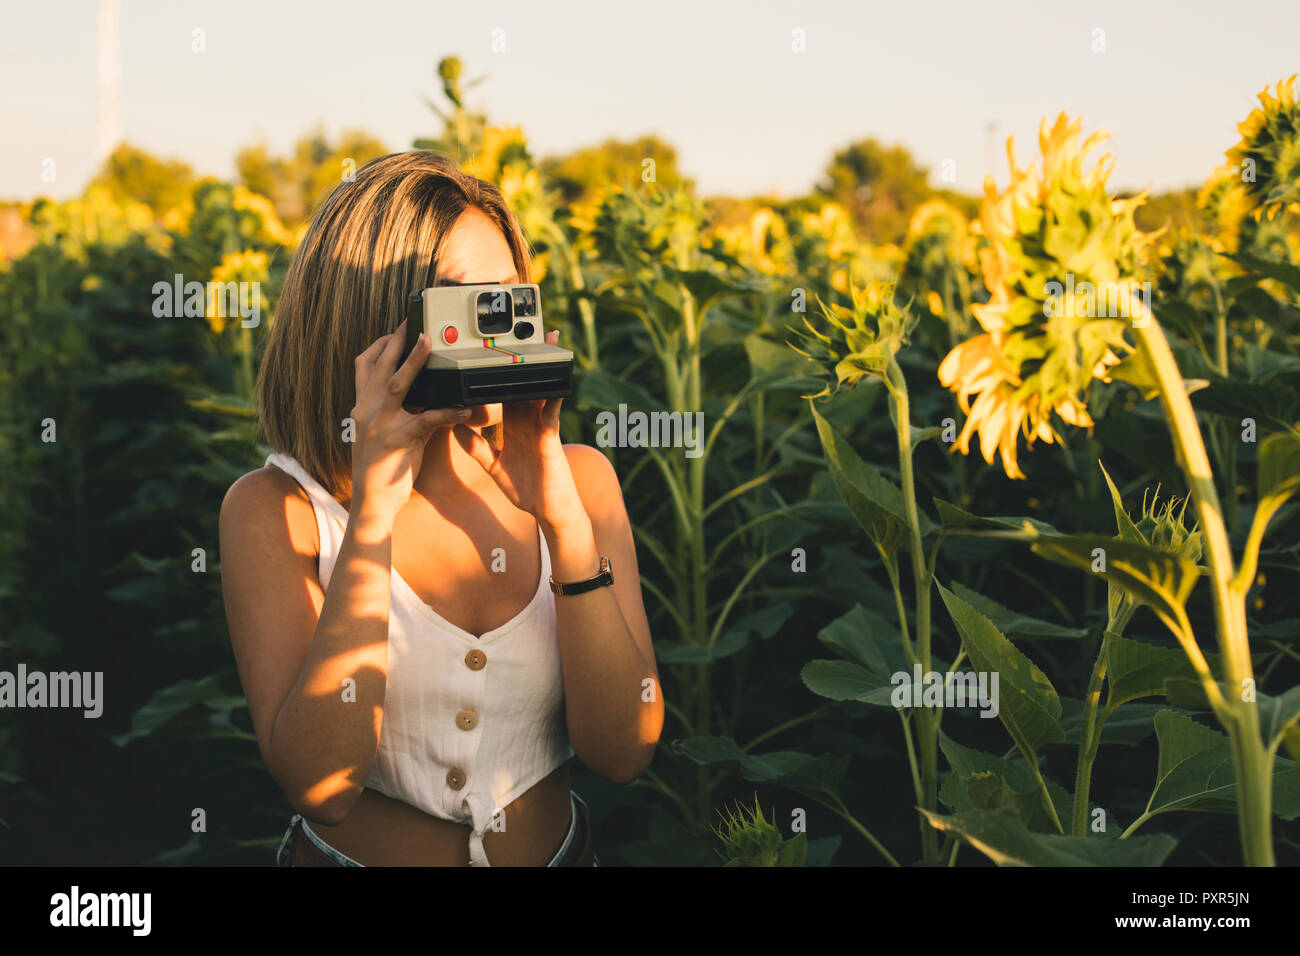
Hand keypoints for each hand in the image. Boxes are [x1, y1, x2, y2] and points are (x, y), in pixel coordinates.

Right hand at [349, 319, 470, 521]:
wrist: (373, 502)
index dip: (379, 344)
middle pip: (380, 366)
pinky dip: (446, 412)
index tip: (395, 329)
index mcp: (362, 406)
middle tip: (415, 322)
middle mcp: (366, 411)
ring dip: (414, 362)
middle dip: (396, 341)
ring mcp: (378, 426)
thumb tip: (431, 393)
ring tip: (430, 344)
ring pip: (397, 385)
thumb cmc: (384, 466)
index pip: (363, 365)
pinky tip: (464, 409)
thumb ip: (406, 410)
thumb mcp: (388, 432)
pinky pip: (424, 421)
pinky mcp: (395, 442)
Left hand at [453, 330, 588, 530]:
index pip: (500, 394)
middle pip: (520, 384)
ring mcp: (540, 426)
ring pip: (538, 391)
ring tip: (537, 343)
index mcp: (513, 426)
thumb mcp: (494, 466)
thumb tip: (455, 428)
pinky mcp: (550, 437)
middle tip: (508, 333)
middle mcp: (527, 421)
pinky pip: (550, 412)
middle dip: (517, 361)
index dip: (490, 376)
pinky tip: (550, 381)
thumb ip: (477, 447)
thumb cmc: (526, 490)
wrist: (549, 511)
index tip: (479, 357)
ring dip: (539, 368)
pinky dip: (551, 396)